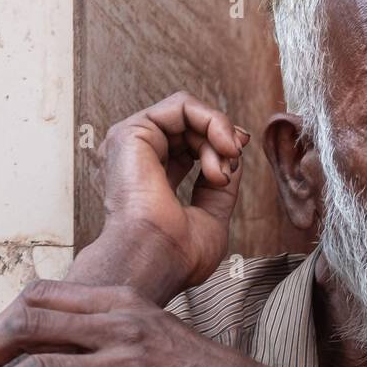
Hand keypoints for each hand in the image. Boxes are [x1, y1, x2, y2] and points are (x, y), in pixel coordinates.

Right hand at [98, 90, 249, 288]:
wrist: (156, 260)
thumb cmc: (177, 255)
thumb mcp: (211, 217)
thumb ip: (219, 186)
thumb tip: (231, 157)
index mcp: (150, 182)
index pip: (188, 148)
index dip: (218, 146)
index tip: (235, 160)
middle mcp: (137, 161)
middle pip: (190, 128)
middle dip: (222, 140)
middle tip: (233, 162)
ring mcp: (131, 145)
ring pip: (187, 113)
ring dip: (219, 134)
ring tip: (225, 163)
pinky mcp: (131, 132)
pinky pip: (181, 106)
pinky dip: (211, 121)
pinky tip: (221, 147)